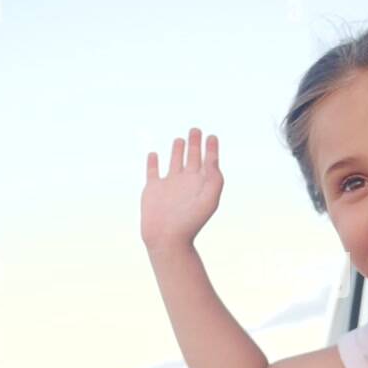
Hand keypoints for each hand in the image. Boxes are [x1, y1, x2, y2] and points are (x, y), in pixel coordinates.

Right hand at [141, 127, 223, 252]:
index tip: (212, 137)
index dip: (211, 149)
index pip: (208, 162)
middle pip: (192, 158)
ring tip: (180, 139)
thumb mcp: (209, 198)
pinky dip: (153, 162)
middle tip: (196, 130)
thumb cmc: (191, 221)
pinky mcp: (153, 189)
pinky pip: (152, 171)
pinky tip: (154, 154)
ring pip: (174, 162)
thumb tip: (212, 159)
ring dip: (177, 150)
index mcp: (201, 184)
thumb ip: (214, 178)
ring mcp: (169, 185)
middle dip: (195, 144)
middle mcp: (186, 182)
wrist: (168, 237)